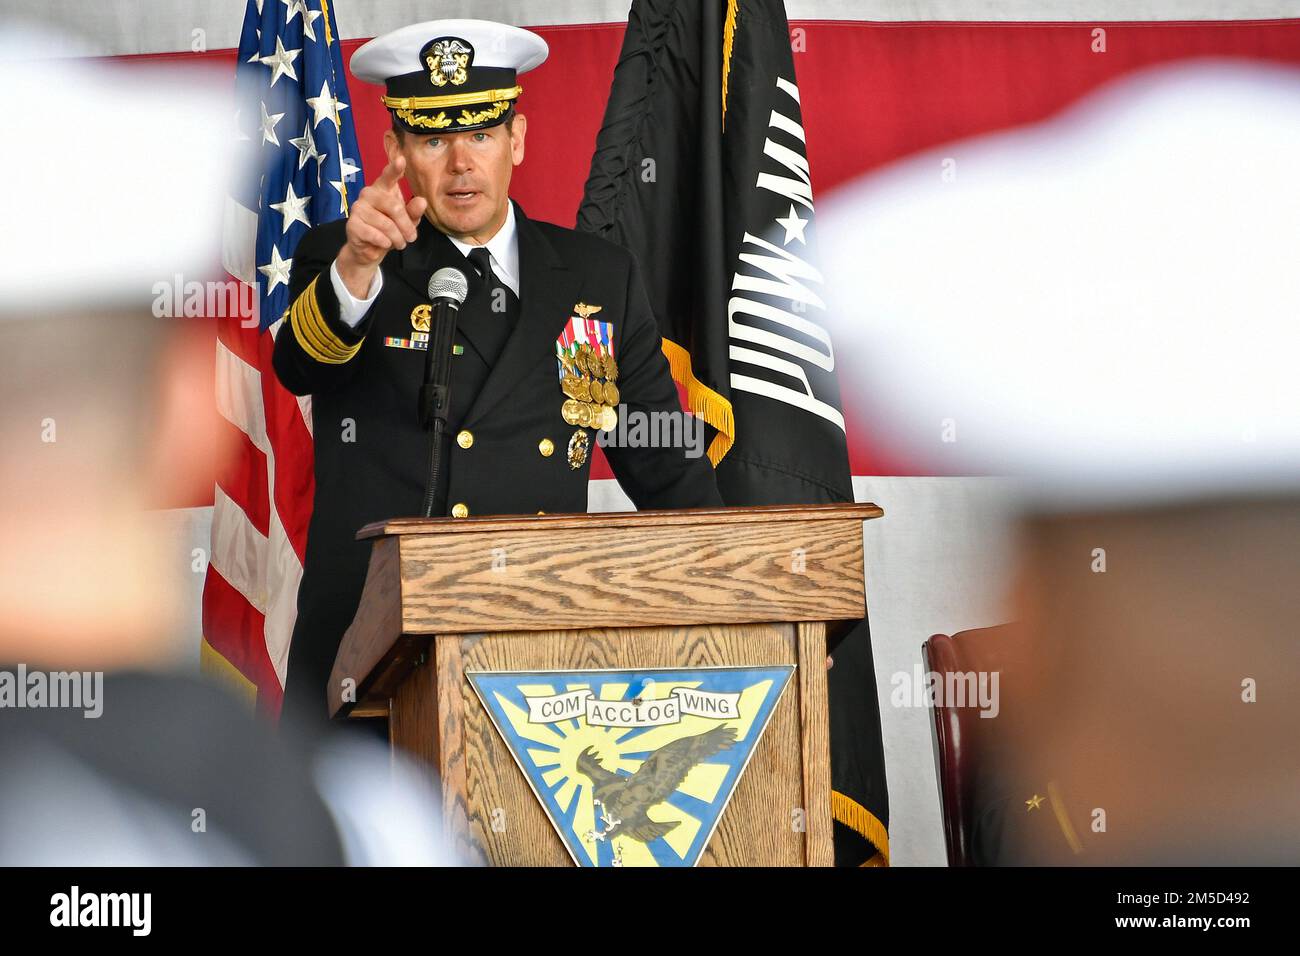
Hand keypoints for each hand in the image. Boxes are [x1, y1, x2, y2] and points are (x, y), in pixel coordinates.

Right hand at [336, 156, 428, 296]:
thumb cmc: (389, 231)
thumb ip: (414, 212)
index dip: (395, 168)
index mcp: (383, 189)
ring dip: (397, 238)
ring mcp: (358, 207)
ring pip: (386, 224)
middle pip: (394, 207)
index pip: (389, 176)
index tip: (401, 159)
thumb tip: (422, 201)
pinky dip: (384, 243)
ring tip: (399, 243)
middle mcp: (369, 193)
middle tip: (411, 238)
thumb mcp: (407, 222)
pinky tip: (384, 244)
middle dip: (406, 226)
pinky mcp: (352, 224)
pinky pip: (375, 235)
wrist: (369, 249)